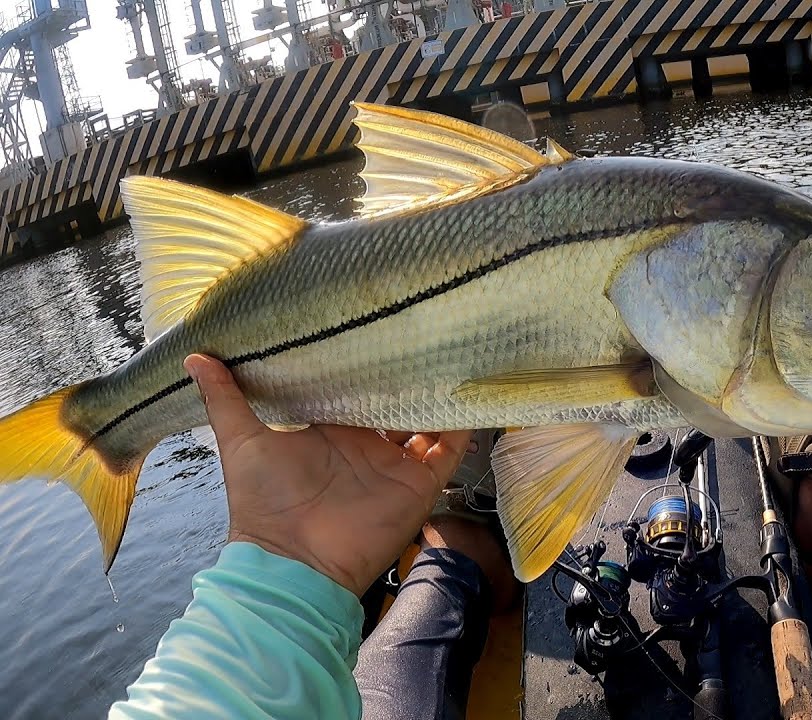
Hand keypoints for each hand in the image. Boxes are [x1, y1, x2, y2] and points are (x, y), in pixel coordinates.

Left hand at [185, 354, 471, 595]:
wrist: (295, 562)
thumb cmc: (264, 501)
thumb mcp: (241, 442)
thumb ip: (226, 400)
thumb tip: (193, 356)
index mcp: (330, 432)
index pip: (354, 391)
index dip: (365, 365)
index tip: (374, 327)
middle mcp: (367, 446)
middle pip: (395, 404)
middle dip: (408, 376)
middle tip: (420, 333)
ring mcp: (396, 465)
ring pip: (427, 424)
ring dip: (438, 397)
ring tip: (452, 358)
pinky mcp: (420, 484)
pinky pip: (449, 451)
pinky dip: (462, 427)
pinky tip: (470, 397)